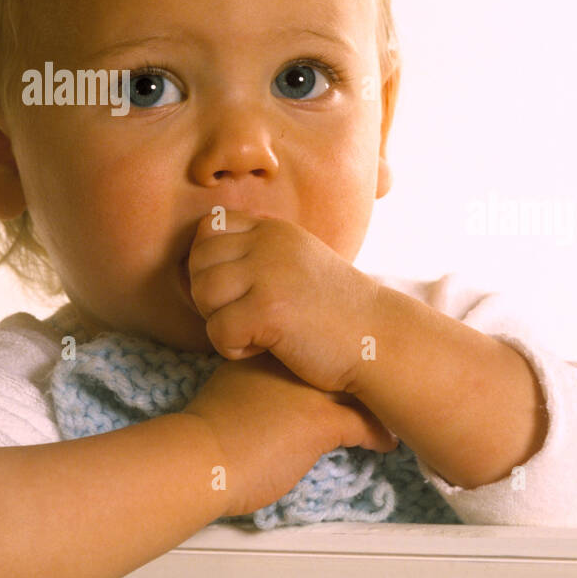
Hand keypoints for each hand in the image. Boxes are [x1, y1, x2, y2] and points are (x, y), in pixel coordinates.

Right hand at [182, 352, 397, 517]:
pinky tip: (386, 444)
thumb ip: (253, 381)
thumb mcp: (230, 390)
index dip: (342, 354)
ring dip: (381, 403)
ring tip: (394, 412)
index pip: (318, 344)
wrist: (200, 459)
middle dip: (370, 370)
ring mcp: (311, 391)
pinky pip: (367, 426)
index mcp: (270, 354)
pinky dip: (380, 436)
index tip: (358, 364)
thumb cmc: (207, 434)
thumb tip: (265, 392)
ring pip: (364, 389)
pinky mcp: (322, 421)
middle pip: (347, 359)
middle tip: (391, 380)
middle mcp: (296, 365)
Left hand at [184, 208, 378, 393]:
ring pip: (203, 295)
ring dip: (221, 322)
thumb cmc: (334, 309)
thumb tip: (196, 255)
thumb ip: (258, 251)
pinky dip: (234, 349)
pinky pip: (218, 331)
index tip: (238, 290)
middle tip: (244, 316)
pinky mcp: (269, 311)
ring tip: (255, 331)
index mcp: (274, 229)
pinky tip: (265, 347)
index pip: (207, 232)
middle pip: (198, 264)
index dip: (209, 265)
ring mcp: (269, 274)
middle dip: (210, 297)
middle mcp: (269, 243)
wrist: (379, 337)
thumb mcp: (298, 261)